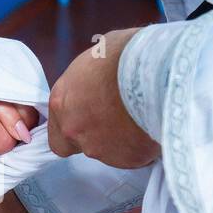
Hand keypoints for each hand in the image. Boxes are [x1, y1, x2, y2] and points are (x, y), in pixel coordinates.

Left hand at [49, 28, 160, 167]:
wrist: (156, 70)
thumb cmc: (127, 54)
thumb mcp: (96, 59)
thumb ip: (88, 82)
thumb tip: (98, 83)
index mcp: (62, 102)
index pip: (56, 133)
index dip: (75, 127)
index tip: (90, 119)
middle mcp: (74, 129)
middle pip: (80, 146)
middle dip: (96, 137)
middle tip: (116, 120)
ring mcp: (99, 148)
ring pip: (107, 152)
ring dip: (120, 141)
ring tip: (139, 117)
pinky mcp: (126, 158)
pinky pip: (133, 156)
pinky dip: (140, 145)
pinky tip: (150, 125)